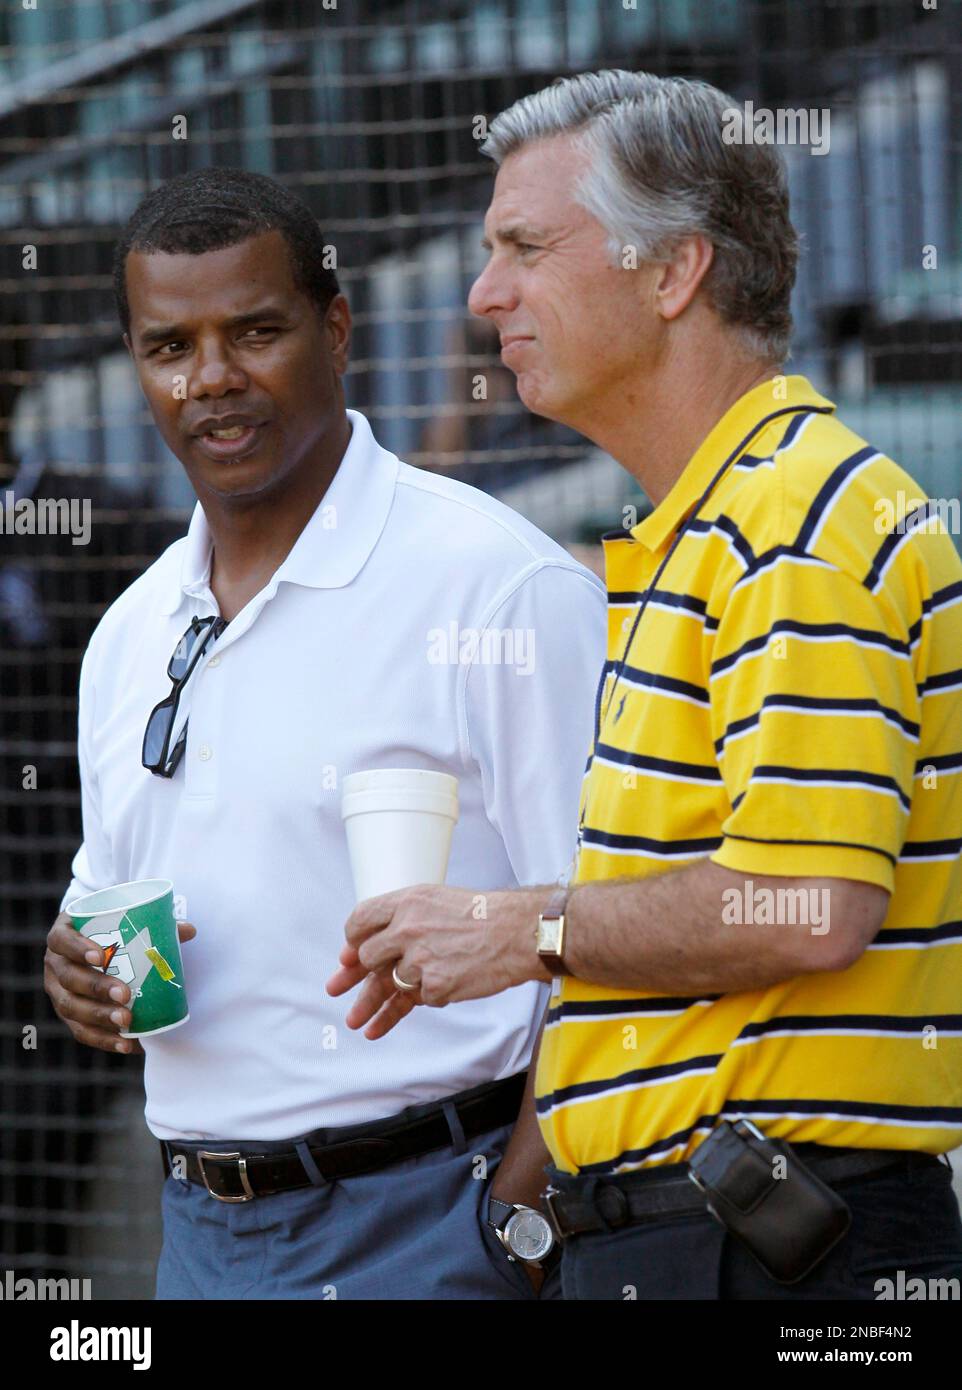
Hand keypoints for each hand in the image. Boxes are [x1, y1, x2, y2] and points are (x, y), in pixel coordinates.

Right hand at [44, 910, 195, 1053]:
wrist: (87, 950)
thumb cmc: (108, 932)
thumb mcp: (122, 924)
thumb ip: (154, 925)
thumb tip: (190, 930)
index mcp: (63, 935)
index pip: (62, 939)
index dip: (77, 947)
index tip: (101, 955)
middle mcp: (55, 964)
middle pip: (69, 978)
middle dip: (96, 988)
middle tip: (125, 994)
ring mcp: (58, 992)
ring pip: (71, 1007)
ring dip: (99, 1016)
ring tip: (127, 1021)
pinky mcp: (68, 1015)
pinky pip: (80, 1031)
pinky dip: (103, 1039)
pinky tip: (126, 1043)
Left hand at [326, 883, 548, 1039]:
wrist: (519, 932)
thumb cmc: (483, 915)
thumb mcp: (438, 901)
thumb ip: (406, 918)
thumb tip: (375, 944)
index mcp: (407, 903)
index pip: (360, 920)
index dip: (352, 940)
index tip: (348, 956)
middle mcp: (407, 929)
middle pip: (368, 957)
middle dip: (357, 976)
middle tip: (340, 987)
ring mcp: (420, 959)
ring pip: (389, 984)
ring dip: (372, 1006)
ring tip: (356, 1022)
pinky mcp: (436, 986)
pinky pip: (421, 998)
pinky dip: (426, 998)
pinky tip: (408, 1013)